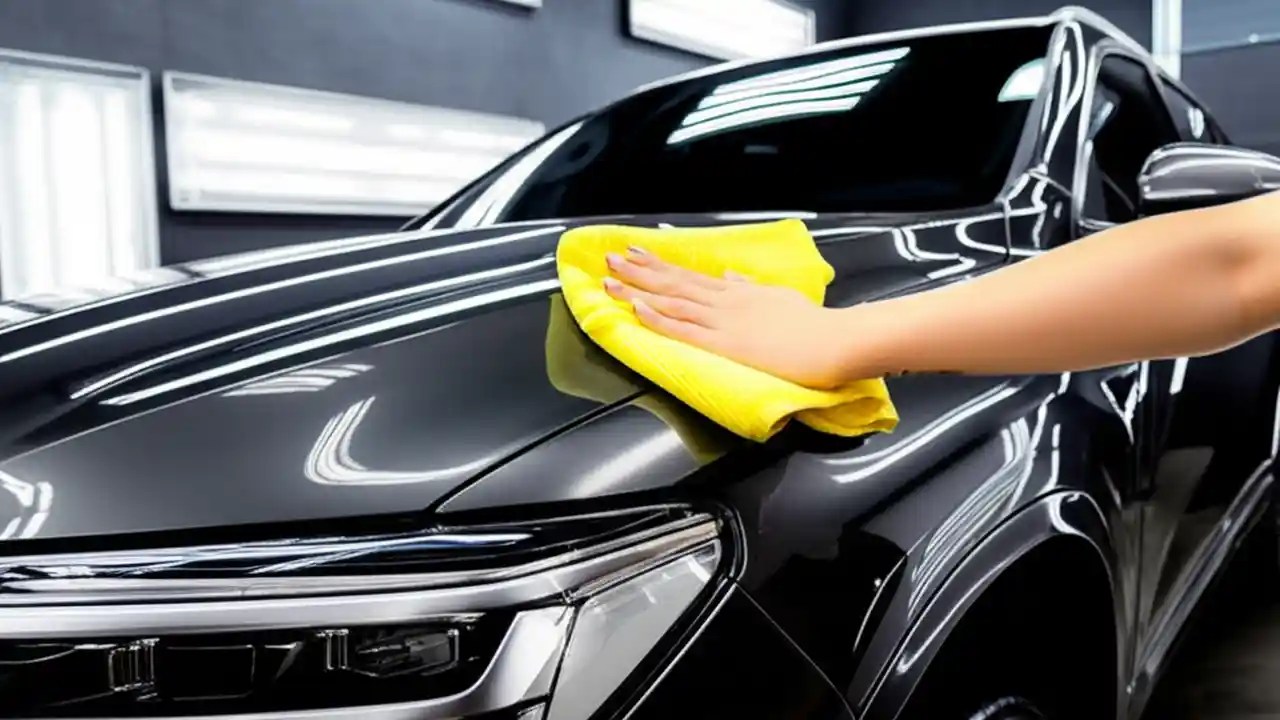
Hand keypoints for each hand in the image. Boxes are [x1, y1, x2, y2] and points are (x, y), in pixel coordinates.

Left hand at [603, 248, 857, 388]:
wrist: (833, 340)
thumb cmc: (812, 325)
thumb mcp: (778, 297)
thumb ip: (751, 288)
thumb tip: (731, 276)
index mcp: (737, 292)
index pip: (689, 276)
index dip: (659, 264)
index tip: (635, 252)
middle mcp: (725, 301)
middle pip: (674, 283)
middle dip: (639, 270)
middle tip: (610, 258)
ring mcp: (724, 321)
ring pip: (672, 302)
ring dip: (639, 290)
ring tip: (611, 280)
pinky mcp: (726, 344)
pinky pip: (685, 330)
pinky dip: (659, 318)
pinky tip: (638, 308)